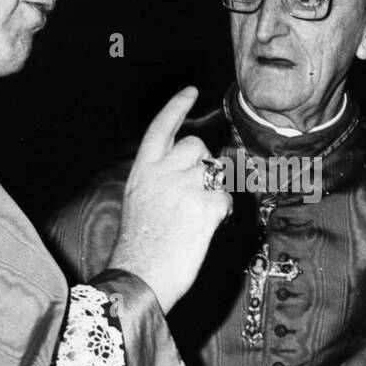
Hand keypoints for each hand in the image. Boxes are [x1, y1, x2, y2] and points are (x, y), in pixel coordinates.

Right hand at [108, 87, 231, 313]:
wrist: (140, 275)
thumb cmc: (140, 247)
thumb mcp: (140, 202)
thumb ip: (160, 181)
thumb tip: (187, 174)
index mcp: (143, 171)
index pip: (161, 128)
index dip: (177, 107)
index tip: (191, 90)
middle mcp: (163, 173)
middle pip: (197, 147)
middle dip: (204, 163)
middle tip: (197, 191)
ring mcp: (185, 187)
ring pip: (215, 172)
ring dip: (214, 190)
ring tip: (196, 216)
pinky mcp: (205, 206)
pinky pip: (226, 197)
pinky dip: (221, 212)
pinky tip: (205, 227)